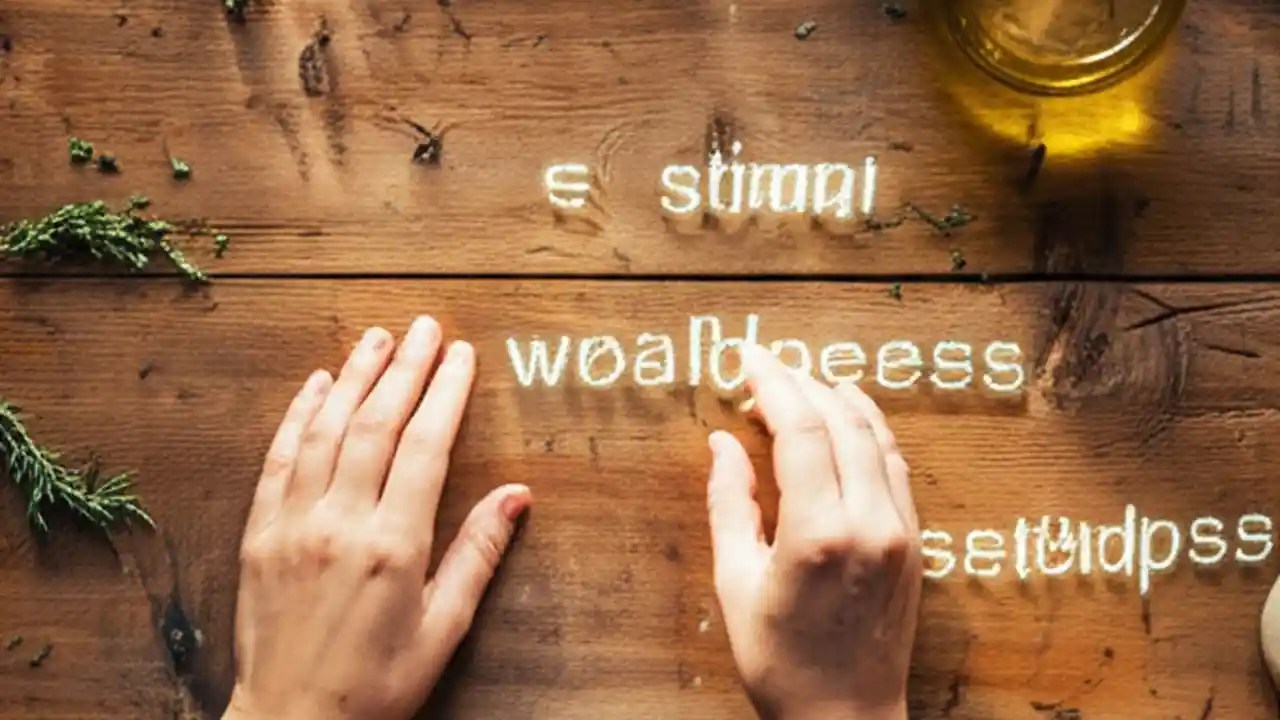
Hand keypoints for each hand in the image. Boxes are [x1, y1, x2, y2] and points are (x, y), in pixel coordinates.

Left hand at [224, 316, 531, 719]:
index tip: (462, 355)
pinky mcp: (259, 534)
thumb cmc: (377, 686)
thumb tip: (517, 495)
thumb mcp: (443, 628)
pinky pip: (278, 459)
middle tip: (426, 326)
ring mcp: (293, 524)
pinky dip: (298, 416)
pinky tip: (314, 385)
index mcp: (393, 545)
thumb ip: (479, 554)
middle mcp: (340, 523)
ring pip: (325, 430)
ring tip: (377, 338)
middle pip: (375, 423)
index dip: (446, 393)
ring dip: (352, 377)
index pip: (424, 446)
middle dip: (405, 368)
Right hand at [707, 345, 920, 719]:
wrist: (845, 718)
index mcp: (817, 532)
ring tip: (806, 380)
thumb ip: (729, 503)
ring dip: (840, 399)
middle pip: (840, 421)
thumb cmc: (780, 660)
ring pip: (877, 437)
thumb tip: (723, 442)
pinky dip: (872, 431)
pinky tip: (851, 417)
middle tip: (766, 367)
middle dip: (801, 382)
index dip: (772, 381)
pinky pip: (896, 466)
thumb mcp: (735, 583)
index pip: (799, 426)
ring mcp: (899, 532)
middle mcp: (869, 523)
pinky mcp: (914, 543)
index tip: (748, 356)